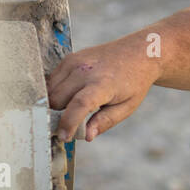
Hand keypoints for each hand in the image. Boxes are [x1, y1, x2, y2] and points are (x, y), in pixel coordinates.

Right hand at [45, 36, 161, 142]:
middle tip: (68, 125)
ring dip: (55, 104)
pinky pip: (52, 80)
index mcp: (103, 84)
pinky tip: (70, 95)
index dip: (68, 122)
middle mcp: (86, 70)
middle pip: (57, 100)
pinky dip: (55, 92)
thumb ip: (106, 121)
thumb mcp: (127, 106)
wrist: (138, 53)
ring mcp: (75, 62)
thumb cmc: (134, 82)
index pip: (80, 104)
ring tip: (71, 109)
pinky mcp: (69, 58)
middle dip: (58, 116)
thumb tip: (86, 136)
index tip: (63, 137)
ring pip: (50, 90)